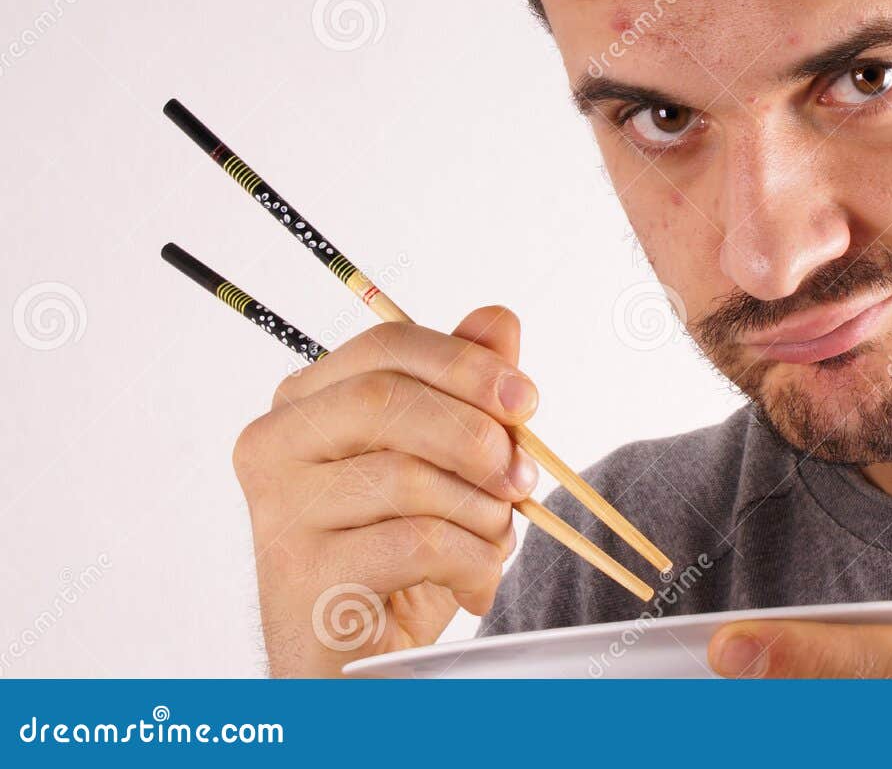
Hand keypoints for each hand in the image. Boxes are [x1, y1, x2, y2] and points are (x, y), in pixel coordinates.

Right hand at [232, 305, 539, 676]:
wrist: (364, 664)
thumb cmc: (399, 555)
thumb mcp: (443, 464)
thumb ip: (465, 389)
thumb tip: (497, 319)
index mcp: (304, 403)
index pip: (386, 348)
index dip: (466, 364)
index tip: (525, 400)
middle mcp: (274, 447)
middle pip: (387, 401)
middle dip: (476, 435)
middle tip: (522, 477)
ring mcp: (279, 514)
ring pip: (409, 477)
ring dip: (482, 512)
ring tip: (492, 542)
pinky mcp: (302, 578)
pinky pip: (418, 543)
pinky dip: (471, 564)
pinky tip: (472, 585)